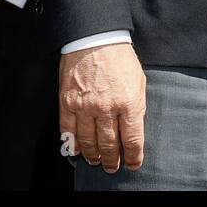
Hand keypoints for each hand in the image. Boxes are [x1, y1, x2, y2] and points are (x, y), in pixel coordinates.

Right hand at [59, 43, 146, 173]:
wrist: (96, 39)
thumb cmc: (120, 58)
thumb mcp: (138, 81)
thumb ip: (136, 106)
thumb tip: (133, 128)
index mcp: (129, 102)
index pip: (132, 138)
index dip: (134, 156)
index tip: (134, 164)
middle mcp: (107, 107)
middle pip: (110, 144)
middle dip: (112, 159)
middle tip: (113, 167)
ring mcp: (85, 106)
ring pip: (88, 141)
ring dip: (93, 155)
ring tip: (96, 161)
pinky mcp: (68, 102)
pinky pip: (68, 130)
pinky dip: (72, 143)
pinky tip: (77, 150)